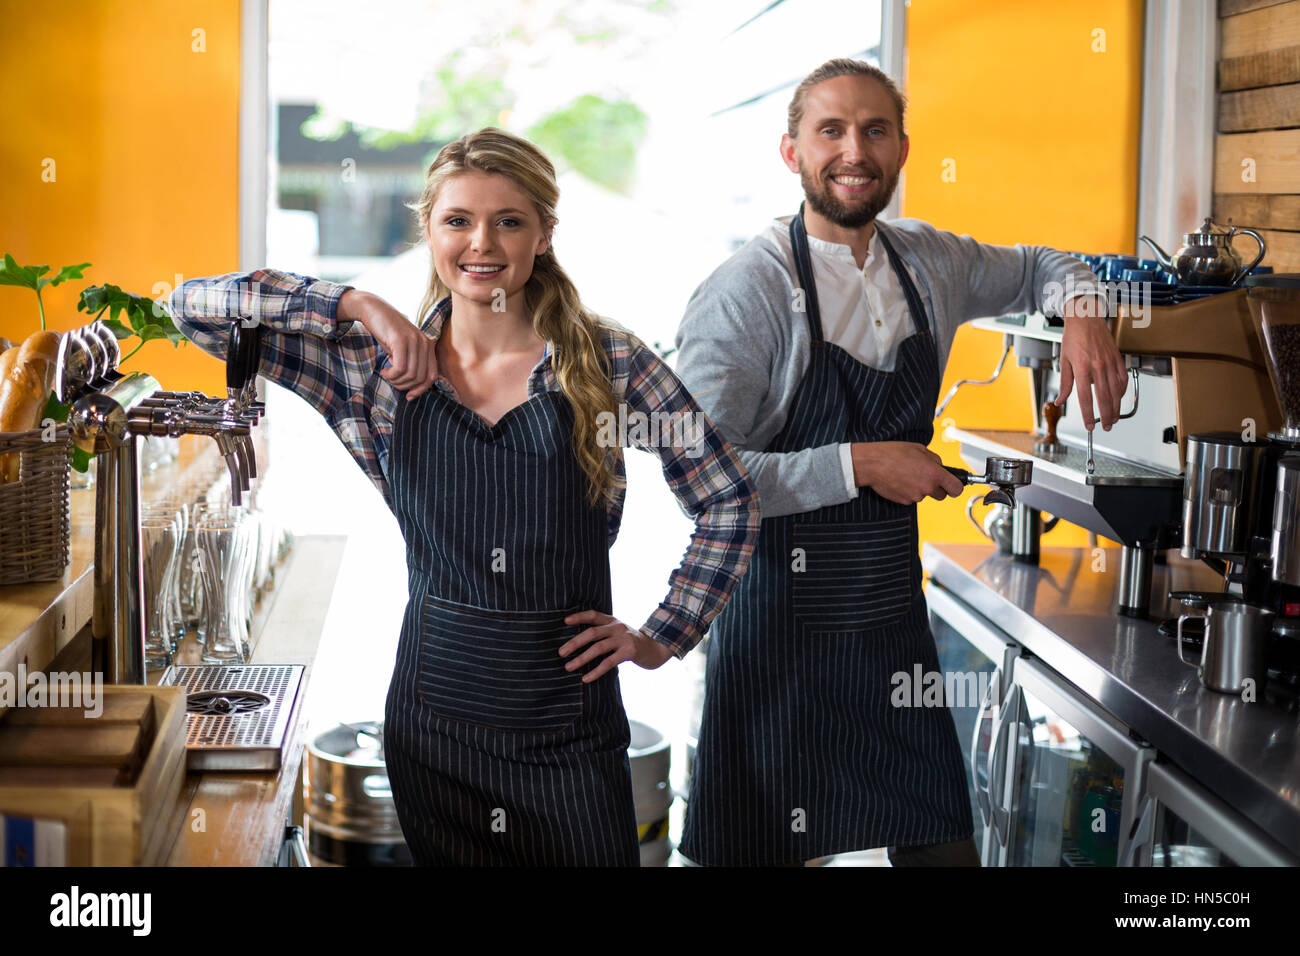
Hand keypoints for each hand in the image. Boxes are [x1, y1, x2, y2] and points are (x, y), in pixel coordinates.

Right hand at [342, 289, 438, 399]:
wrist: (373, 310)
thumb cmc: (387, 333)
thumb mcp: (403, 350)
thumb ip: (412, 364)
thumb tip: (414, 390)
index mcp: (428, 346)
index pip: (432, 376)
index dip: (421, 390)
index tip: (409, 396)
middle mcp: (424, 343)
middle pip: (420, 378)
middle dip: (405, 386)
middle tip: (392, 380)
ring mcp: (414, 340)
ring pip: (410, 375)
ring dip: (396, 381)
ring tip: (387, 375)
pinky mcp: (400, 340)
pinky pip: (400, 368)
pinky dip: (391, 375)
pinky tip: (384, 370)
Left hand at [559, 610, 673, 681]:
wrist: (656, 649)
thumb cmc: (630, 643)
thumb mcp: (618, 632)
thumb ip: (603, 633)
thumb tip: (576, 642)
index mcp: (612, 620)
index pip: (593, 614)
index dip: (579, 617)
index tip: (564, 621)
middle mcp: (617, 627)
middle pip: (592, 632)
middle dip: (574, 643)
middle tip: (561, 653)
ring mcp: (624, 638)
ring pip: (598, 648)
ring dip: (581, 658)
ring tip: (569, 667)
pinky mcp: (630, 652)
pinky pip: (609, 662)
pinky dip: (596, 671)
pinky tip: (586, 678)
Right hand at [851, 441, 964, 504]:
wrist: (872, 464)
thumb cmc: (893, 453)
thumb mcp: (919, 449)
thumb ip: (935, 459)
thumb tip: (941, 467)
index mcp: (934, 474)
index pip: (956, 489)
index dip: (956, 487)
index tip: (954, 485)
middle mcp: (927, 488)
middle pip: (942, 495)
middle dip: (937, 488)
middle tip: (926, 477)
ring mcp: (915, 497)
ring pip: (925, 495)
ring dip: (920, 488)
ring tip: (907, 474)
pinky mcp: (904, 501)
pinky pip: (912, 498)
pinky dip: (909, 491)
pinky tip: (900, 480)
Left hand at [1055, 297, 1127, 430]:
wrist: (1086, 318)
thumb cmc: (1073, 337)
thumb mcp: (1064, 360)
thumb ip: (1064, 383)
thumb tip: (1060, 400)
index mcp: (1082, 368)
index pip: (1086, 398)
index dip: (1088, 414)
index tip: (1089, 425)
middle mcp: (1098, 366)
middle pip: (1105, 397)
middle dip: (1106, 415)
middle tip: (1106, 426)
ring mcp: (1110, 362)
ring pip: (1116, 390)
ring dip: (1116, 407)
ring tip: (1114, 417)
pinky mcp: (1118, 358)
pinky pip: (1123, 379)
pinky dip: (1122, 391)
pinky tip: (1119, 398)